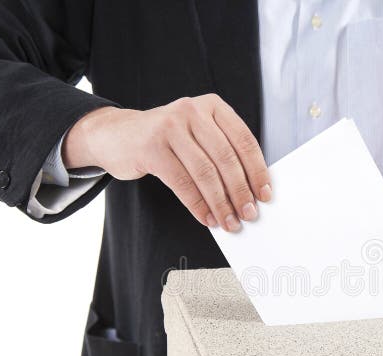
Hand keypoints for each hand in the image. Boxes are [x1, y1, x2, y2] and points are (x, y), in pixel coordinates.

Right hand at [62, 95, 271, 231]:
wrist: (117, 134)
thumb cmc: (167, 139)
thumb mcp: (198, 134)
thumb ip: (222, 152)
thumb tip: (251, 191)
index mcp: (212, 105)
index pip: (244, 140)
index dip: (257, 171)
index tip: (265, 195)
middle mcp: (192, 111)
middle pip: (226, 158)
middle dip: (240, 192)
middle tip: (249, 214)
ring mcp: (170, 127)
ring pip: (205, 173)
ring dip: (221, 203)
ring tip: (229, 222)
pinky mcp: (151, 147)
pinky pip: (182, 183)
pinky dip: (198, 205)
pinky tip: (207, 218)